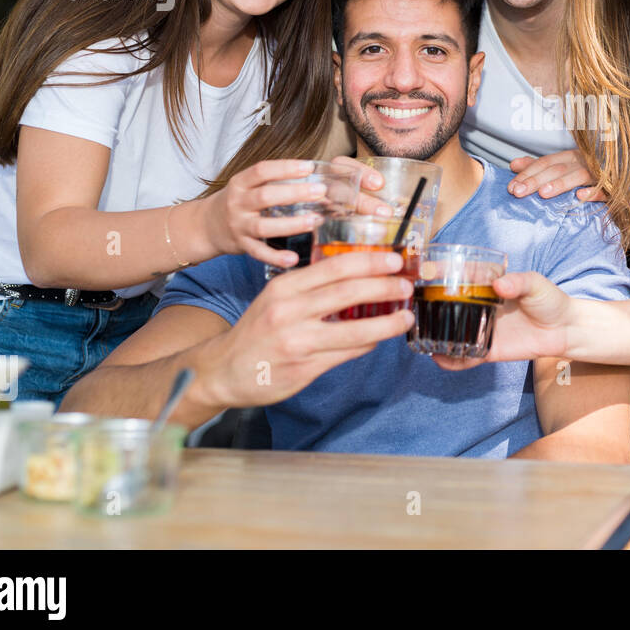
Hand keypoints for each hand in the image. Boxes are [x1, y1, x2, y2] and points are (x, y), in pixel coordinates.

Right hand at [203, 158, 388, 267]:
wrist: (208, 225)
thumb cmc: (246, 202)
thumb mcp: (256, 185)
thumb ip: (284, 180)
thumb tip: (332, 173)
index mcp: (245, 182)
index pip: (263, 170)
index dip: (286, 167)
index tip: (310, 166)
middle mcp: (240, 201)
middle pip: (266, 195)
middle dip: (294, 193)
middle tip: (322, 192)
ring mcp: (240, 225)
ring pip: (264, 225)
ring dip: (291, 224)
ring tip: (315, 222)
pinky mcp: (242, 246)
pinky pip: (259, 253)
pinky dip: (276, 256)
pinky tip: (294, 259)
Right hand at [206, 248, 413, 407]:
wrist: (222, 370)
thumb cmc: (257, 330)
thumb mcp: (277, 297)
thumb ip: (313, 288)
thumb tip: (360, 279)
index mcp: (285, 286)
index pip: (335, 267)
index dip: (370, 262)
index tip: (395, 260)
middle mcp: (290, 310)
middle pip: (348, 292)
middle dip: (385, 287)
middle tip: (407, 285)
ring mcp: (297, 341)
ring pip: (354, 329)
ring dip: (386, 323)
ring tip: (406, 317)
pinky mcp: (304, 368)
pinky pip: (346, 354)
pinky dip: (368, 345)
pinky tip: (380, 339)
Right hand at [429, 271, 573, 371]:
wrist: (565, 330)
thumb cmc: (550, 300)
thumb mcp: (536, 285)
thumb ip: (519, 283)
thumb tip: (500, 285)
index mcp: (488, 285)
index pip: (459, 276)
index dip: (440, 273)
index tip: (424, 273)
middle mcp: (480, 306)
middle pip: (448, 304)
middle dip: (428, 305)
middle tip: (412, 307)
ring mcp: (482, 328)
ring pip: (451, 330)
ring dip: (433, 333)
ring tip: (417, 334)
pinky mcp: (488, 350)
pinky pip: (465, 356)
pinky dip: (450, 360)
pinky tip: (438, 359)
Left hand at [508, 150, 607, 202]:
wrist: (622, 178)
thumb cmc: (587, 173)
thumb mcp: (561, 167)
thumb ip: (538, 167)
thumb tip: (513, 165)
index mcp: (570, 157)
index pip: (544, 162)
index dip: (527, 173)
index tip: (511, 187)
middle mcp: (582, 162)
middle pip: (556, 169)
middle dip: (536, 180)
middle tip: (517, 192)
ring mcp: (598, 173)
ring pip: (578, 176)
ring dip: (561, 183)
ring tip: (543, 193)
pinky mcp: (613, 187)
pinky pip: (604, 189)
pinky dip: (593, 191)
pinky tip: (579, 195)